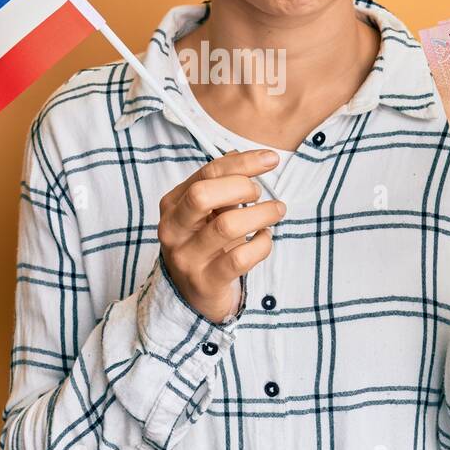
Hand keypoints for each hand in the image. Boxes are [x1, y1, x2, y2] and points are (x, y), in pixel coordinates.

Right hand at [157, 149, 286, 322]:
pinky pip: (240, 258)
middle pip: (203, 195)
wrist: (192, 297)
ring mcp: (187, 258)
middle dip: (241, 187)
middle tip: (259, 194)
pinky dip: (262, 244)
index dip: (243, 163)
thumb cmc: (204, 245)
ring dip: (261, 214)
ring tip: (275, 212)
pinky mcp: (205, 282)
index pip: (208, 173)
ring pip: (227, 226)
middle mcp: (173, 230)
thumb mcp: (207, 212)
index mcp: (173, 204)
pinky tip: (265, 238)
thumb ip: (221, 184)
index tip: (271, 159)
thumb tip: (239, 153)